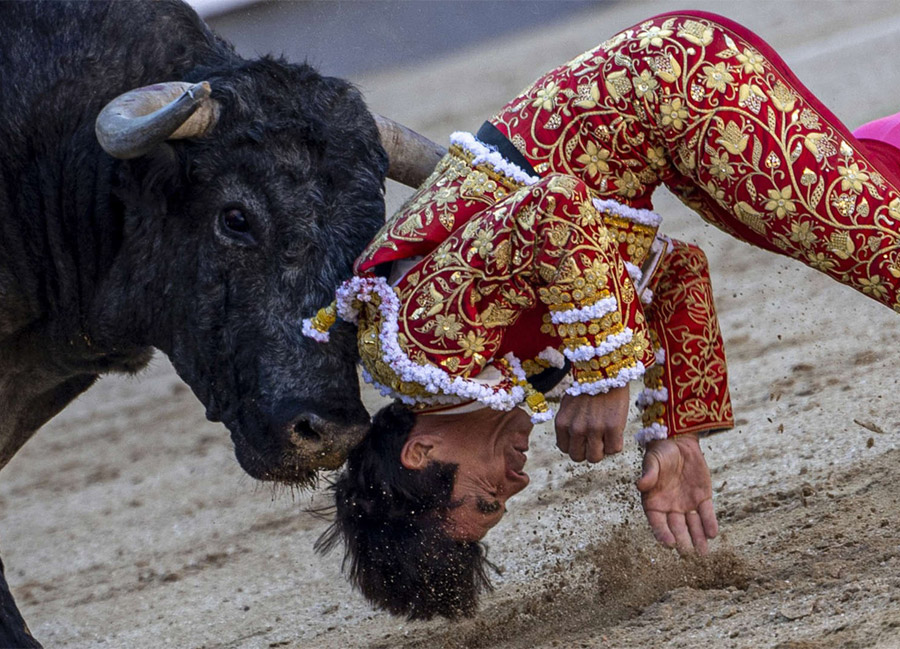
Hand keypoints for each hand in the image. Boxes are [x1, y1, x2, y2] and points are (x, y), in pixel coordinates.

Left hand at [554, 387, 628, 462]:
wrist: (606, 371)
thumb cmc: (588, 387)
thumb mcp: (568, 405)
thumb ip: (567, 424)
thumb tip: (568, 442)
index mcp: (562, 423)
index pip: (565, 449)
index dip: (576, 445)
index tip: (583, 438)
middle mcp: (576, 428)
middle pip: (578, 457)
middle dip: (587, 451)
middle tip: (596, 440)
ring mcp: (594, 429)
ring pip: (595, 457)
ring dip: (601, 450)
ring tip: (606, 437)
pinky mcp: (613, 428)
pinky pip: (614, 449)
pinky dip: (616, 443)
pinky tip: (615, 431)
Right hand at [636, 433, 717, 554]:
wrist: (678, 442)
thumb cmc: (660, 453)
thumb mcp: (652, 462)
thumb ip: (648, 474)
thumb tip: (639, 484)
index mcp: (654, 503)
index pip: (657, 523)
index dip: (663, 533)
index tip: (669, 544)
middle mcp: (670, 508)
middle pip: (676, 528)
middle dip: (683, 541)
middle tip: (688, 553)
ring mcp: (687, 505)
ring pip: (693, 525)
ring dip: (698, 538)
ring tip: (703, 553)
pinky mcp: (702, 498)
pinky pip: (706, 514)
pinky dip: (709, 523)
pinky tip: (712, 533)